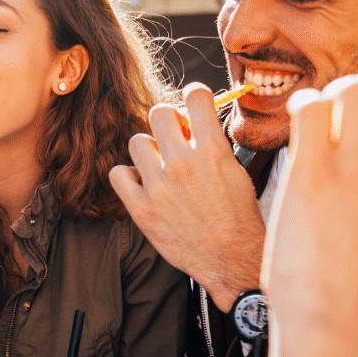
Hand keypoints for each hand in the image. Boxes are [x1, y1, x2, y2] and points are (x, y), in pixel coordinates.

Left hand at [110, 84, 264, 311]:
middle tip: (174, 137)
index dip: (195, 95)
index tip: (193, 104)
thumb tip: (195, 123)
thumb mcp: (238, 173)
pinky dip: (127, 176)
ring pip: (137, 141)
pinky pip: (118, 173)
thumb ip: (214, 146)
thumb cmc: (240, 218)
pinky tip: (142, 183)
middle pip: (159, 113)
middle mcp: (183, 164)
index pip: (196, 96)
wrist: (232, 261)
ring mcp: (159, 186)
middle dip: (168, 121)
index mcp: (213, 151)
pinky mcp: (141, 208)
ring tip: (160, 165)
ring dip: (148, 149)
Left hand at [256, 68, 357, 356]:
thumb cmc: (353, 268)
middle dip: (354, 88)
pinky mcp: (314, 172)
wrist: (328, 310)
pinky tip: (294, 125)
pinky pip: (310, 108)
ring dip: (326, 95)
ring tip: (312, 117)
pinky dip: (299, 106)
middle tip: (334, 111)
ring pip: (349, 88)